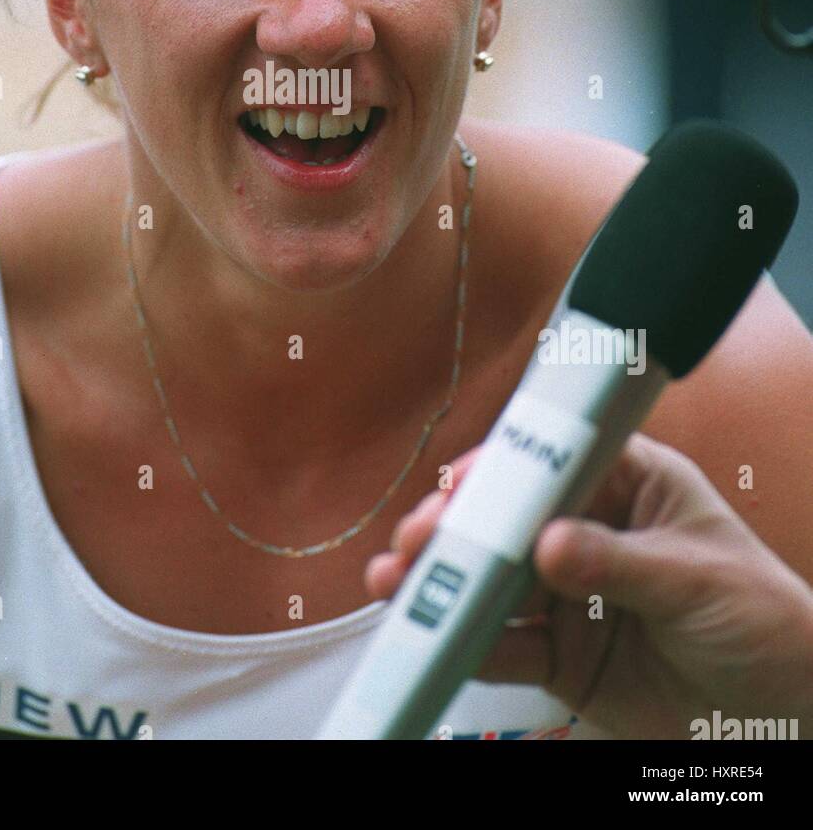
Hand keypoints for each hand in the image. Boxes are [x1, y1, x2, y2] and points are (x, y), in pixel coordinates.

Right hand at [365, 432, 812, 739]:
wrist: (785, 712)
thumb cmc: (764, 617)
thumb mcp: (699, 576)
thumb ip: (622, 562)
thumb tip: (550, 546)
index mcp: (627, 482)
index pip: (554, 460)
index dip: (504, 467)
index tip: (463, 483)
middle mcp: (588, 531)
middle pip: (508, 519)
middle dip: (456, 527)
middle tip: (417, 540)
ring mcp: (570, 594)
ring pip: (493, 581)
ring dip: (443, 582)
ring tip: (398, 582)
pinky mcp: (563, 655)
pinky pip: (505, 647)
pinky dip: (466, 645)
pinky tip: (438, 637)